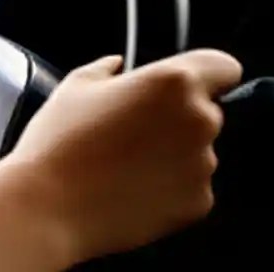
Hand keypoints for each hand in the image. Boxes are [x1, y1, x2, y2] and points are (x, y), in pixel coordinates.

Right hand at [2, 49, 242, 265]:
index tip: (185, 85)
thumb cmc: (58, 143)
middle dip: (178, 117)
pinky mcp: (199, 202)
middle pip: (208, 111)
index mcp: (173, 82)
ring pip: (198, 150)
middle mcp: (198, 121)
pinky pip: (191, 185)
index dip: (206, 74)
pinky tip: (130, 186)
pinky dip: (169, 186)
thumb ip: (107, 68)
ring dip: (173, 153)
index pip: (224, 66)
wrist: (48, 207)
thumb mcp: (75, 86)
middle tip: (133, 128)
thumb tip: (118, 66)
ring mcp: (203, 165)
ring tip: (124, 162)